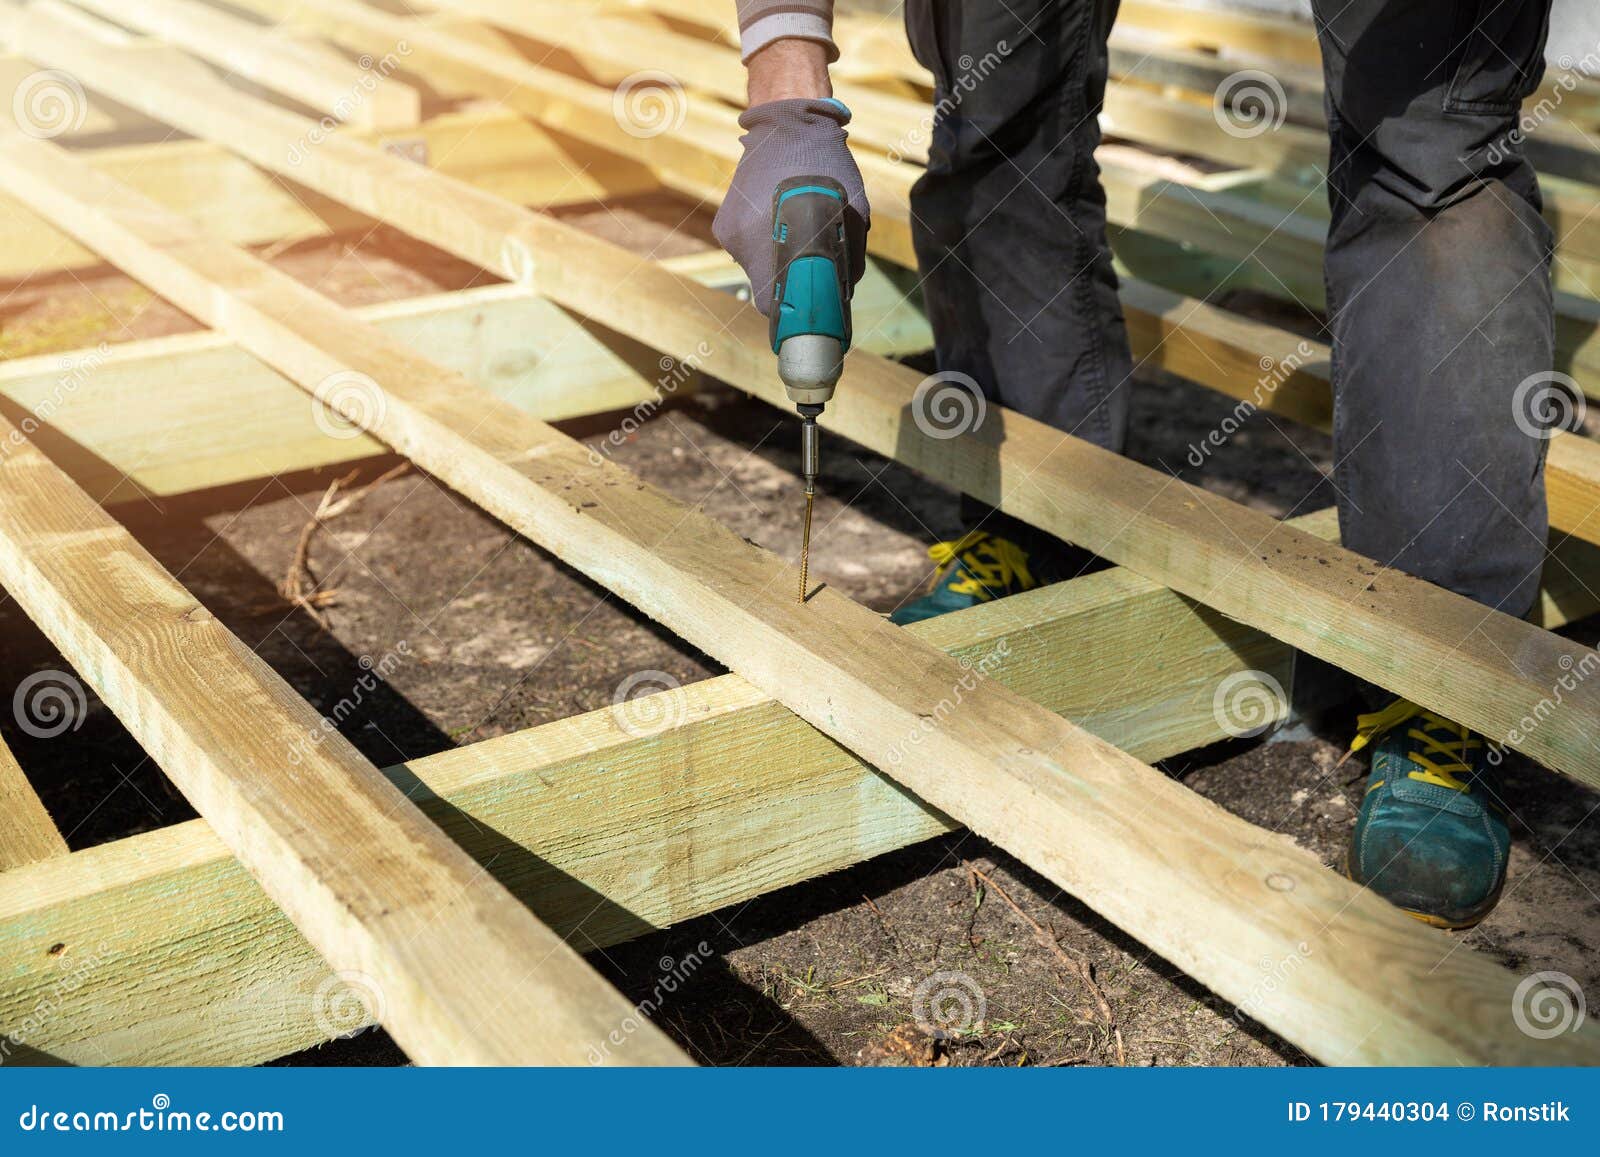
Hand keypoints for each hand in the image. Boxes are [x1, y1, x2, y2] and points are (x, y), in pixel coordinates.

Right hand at [714, 49, 869, 315]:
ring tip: (793, 227)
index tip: (810, 307)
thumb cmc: (827, 166)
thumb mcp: (853, 210)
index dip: (793, 309)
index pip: (772, 303)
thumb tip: (843, 293)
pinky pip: (746, 250)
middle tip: (810, 261)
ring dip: (776, 259)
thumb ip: (849, 256)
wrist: (786, 123)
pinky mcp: (722, 227)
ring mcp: (729, 235)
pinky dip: (762, 242)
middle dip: (788, 282)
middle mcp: (742, 243)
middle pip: (766, 288)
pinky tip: (776, 216)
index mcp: (770, 241)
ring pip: (756, 269)